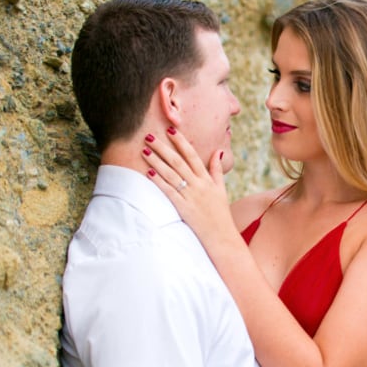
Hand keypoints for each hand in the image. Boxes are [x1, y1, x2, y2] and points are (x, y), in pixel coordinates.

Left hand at [142, 128, 237, 245]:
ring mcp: (190, 196)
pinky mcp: (183, 208)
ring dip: (156, 161)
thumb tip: (218, 151)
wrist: (221, 236)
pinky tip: (148, 172)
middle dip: (163, 148)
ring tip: (144, 151)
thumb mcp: (221, 189)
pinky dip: (159, 181)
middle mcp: (199, 185)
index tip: (170, 130)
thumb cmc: (220, 213)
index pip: (192, 155)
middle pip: (178, 162)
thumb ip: (217, 169)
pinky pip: (169, 192)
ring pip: (171, 174)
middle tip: (149, 136)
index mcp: (207, 179)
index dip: (181, 142)